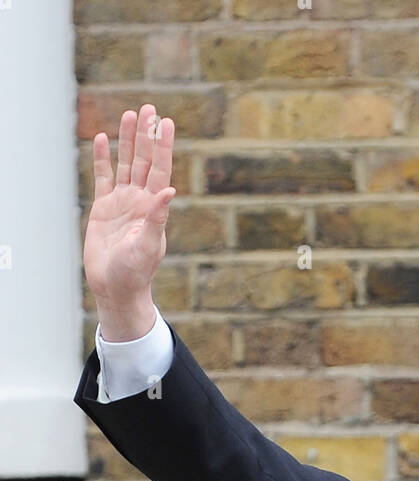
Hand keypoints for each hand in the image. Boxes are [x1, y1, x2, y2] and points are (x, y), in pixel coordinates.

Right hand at [83, 103, 175, 339]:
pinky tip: (102, 140)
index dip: (163, 146)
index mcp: (153, 208)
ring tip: (131, 115)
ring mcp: (121, 203)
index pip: (160, 170)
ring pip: (125, 164)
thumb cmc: (135, 271)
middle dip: (147, 135)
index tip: (167, 122)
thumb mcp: (148, 244)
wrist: (116, 288)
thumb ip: (158, 217)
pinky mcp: (103, 209)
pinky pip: (103, 178)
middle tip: (149, 108)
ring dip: (128, 140)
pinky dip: (102, 159)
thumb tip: (169, 190)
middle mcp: (139, 201)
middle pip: (144, 161)